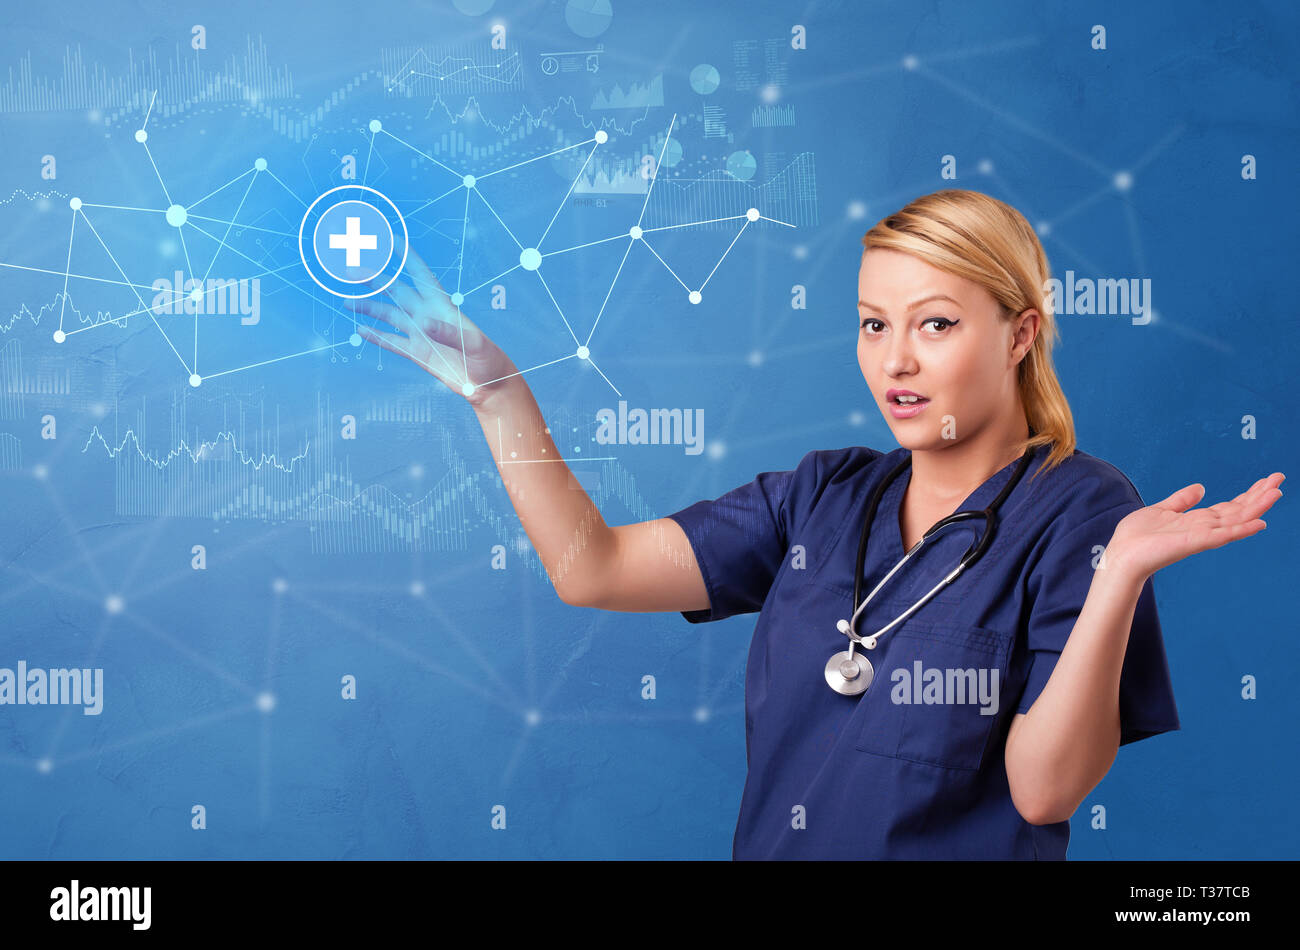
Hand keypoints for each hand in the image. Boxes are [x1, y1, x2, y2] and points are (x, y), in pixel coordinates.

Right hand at [348, 246, 518, 408]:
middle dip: (374, 280)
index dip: (406, 256)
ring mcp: (420, 334)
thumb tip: (424, 322)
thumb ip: (449, 332)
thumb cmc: (487, 359)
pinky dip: (376, 336)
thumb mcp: (473, 344)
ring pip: (389, 315)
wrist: (488, 385)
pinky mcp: (417, 353)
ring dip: (369, 308)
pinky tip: (361, 330)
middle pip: (396, 291)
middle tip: (351, 271)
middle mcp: (427, 315)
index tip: (390, 240)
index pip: (420, 274)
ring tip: (347, 302)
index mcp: (442, 306)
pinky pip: (392, 342)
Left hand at [1106, 472, 1284, 578]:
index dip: (1248, 494)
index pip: (1230, 506)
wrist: (1122, 554)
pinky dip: (1241, 530)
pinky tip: (1260, 523)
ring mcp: (1201, 536)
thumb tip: (1201, 487)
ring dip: (1257, 506)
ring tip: (1277, 492)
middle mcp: (1204, 528)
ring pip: (1236, 519)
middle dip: (1259, 495)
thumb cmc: (1138, 537)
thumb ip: (1182, 500)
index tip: (1267, 481)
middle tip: (1280, 478)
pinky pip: (1222, 536)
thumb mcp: (1162, 509)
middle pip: (1238, 510)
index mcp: (1197, 521)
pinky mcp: (1194, 542)